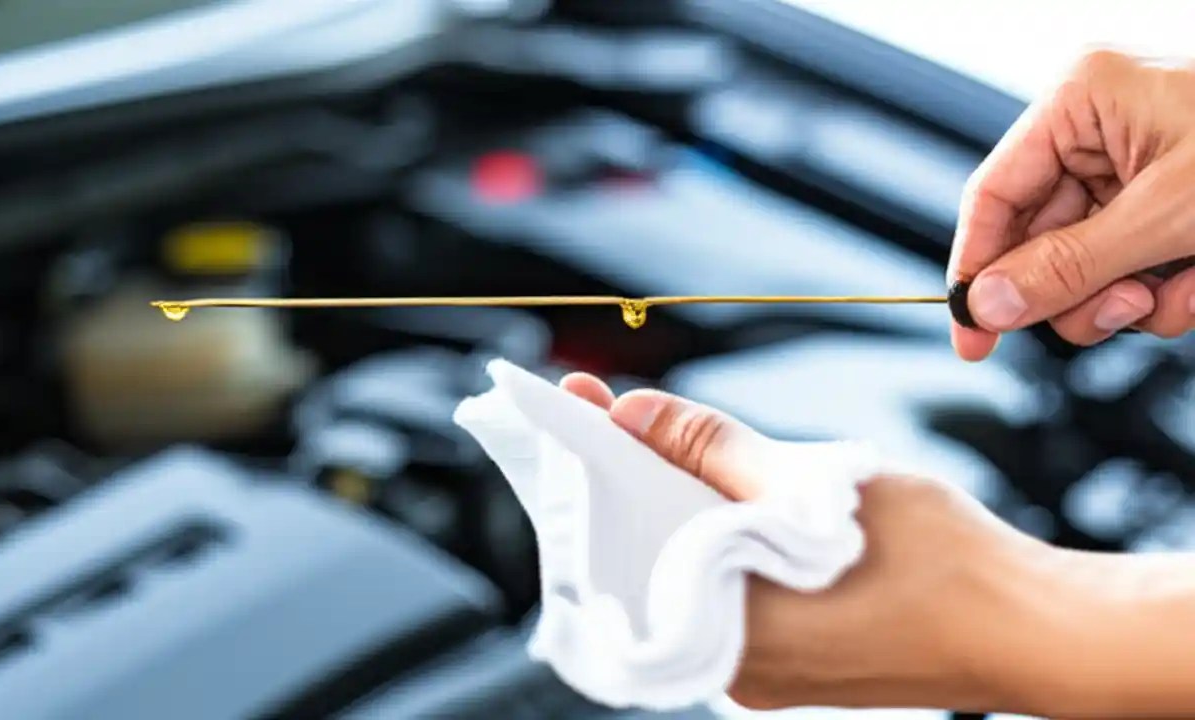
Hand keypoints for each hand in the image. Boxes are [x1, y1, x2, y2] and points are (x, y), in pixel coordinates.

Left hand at [559, 373, 1056, 711]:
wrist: (1030, 631)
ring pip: (686, 575)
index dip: (591, 457)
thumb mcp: (815, 485)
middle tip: (619, 414)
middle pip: (644, 558)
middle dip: (630, 480)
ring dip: (676, 509)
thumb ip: (713, 450)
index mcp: (720, 632)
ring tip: (669, 445)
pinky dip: (716, 542)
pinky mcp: (786, 668)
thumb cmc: (941, 563)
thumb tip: (633, 414)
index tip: (574, 399)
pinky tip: (725, 497)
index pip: (617, 534)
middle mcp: (726, 669)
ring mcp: (756, 675)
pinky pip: (724, 595)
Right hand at [950, 49, 1194, 359]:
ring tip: (1182, 288)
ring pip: (1085, 263)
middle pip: (1039, 239)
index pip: (993, 196)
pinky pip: (1130, 264)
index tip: (973, 337)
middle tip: (1120, 310)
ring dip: (1131, 297)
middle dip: (1081, 289)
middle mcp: (1100, 128)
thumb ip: (1068, 266)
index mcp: (1083, 100)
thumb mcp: (1168, 218)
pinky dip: (1166, 290)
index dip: (977, 271)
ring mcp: (1135, 165)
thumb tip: (989, 306)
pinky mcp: (1168, 199)